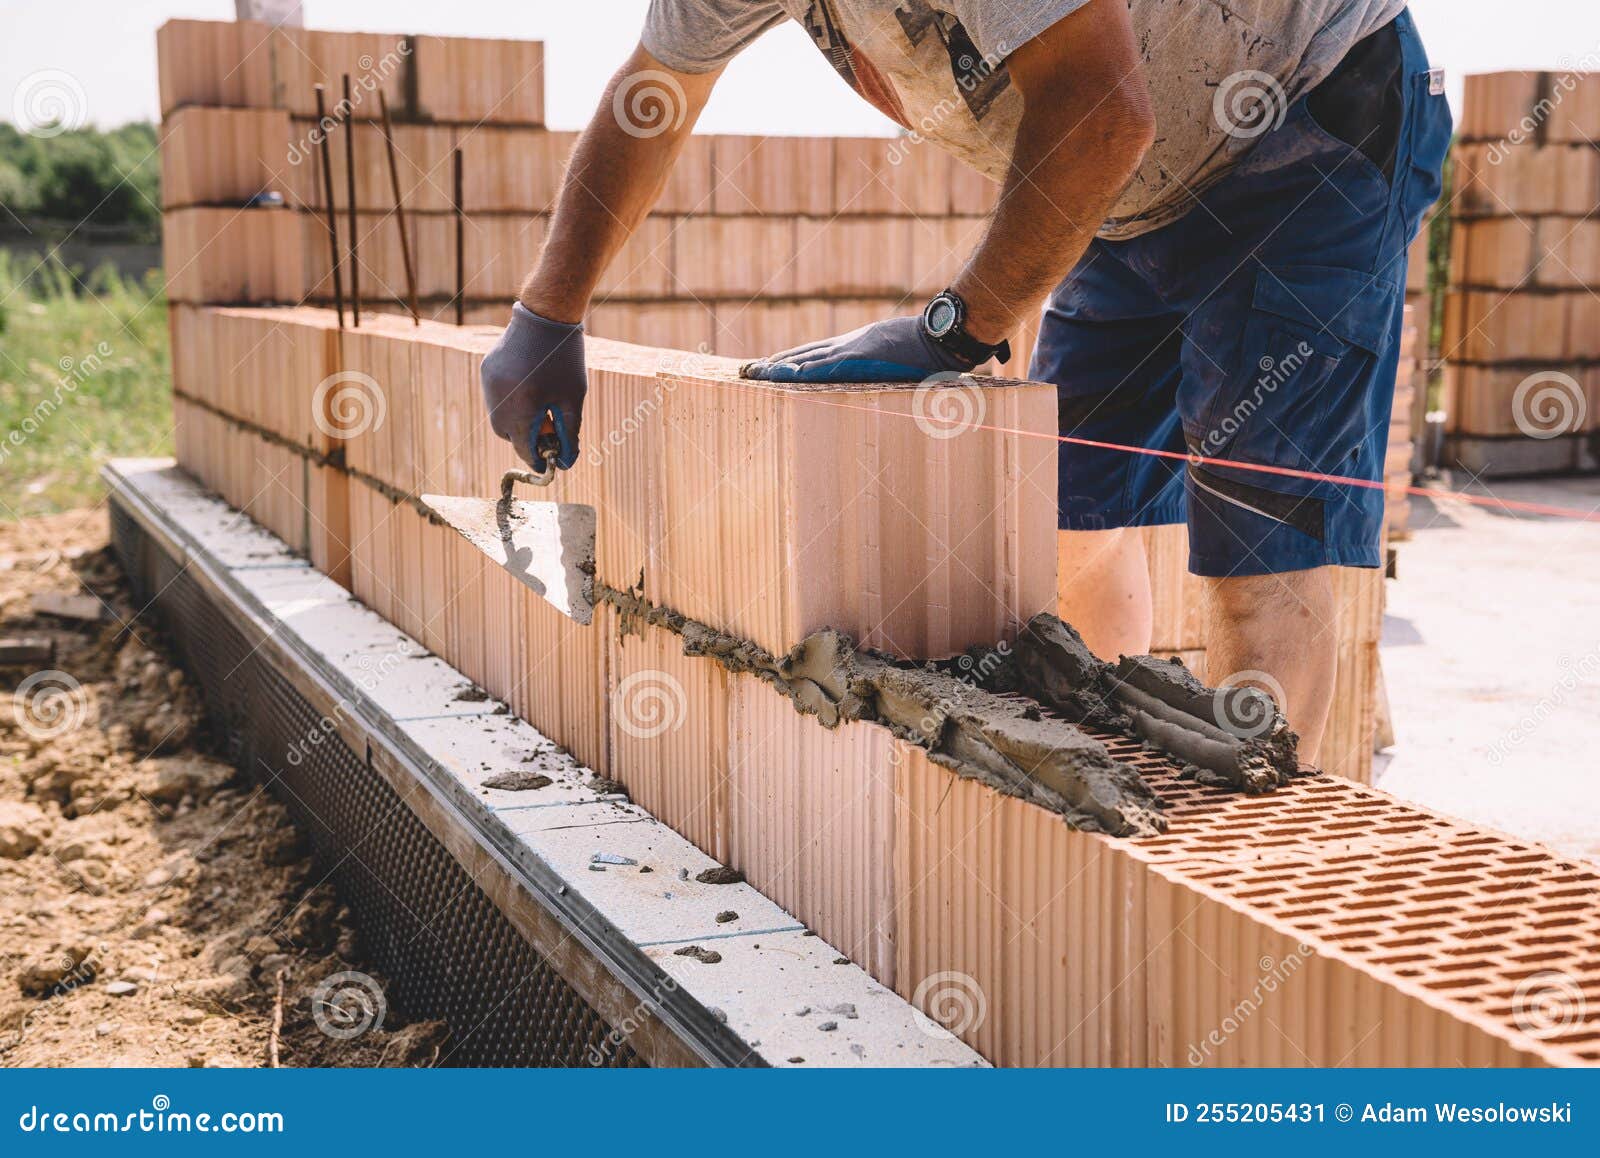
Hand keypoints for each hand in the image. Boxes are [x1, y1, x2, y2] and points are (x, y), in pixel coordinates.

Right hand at [480, 303, 586, 470]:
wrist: (545, 316)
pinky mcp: (486, 371)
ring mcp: (489, 385)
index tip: (547, 465)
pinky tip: (528, 388)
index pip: (524, 449)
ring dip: (516, 421)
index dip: (537, 460)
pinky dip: (510, 402)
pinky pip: (495, 397)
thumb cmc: (564, 359)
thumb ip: (569, 434)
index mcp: (521, 409)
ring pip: (499, 417)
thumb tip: (566, 463)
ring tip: (540, 407)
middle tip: (548, 432)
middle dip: (526, 439)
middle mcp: (499, 400)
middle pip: (508, 435)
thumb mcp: (573, 399)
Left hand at [740, 315, 978, 383]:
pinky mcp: (857, 358)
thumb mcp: (905, 354)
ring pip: (807, 359)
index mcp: (859, 346)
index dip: (794, 358)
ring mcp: (852, 351)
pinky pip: (821, 367)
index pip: (818, 353)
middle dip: (778, 362)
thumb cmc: (932, 348)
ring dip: (780, 367)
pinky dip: (799, 370)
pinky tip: (781, 374)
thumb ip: (892, 364)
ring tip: (756, 372)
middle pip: (805, 354)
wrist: (941, 336)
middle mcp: (849, 346)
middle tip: (752, 370)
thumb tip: (894, 376)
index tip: (773, 364)